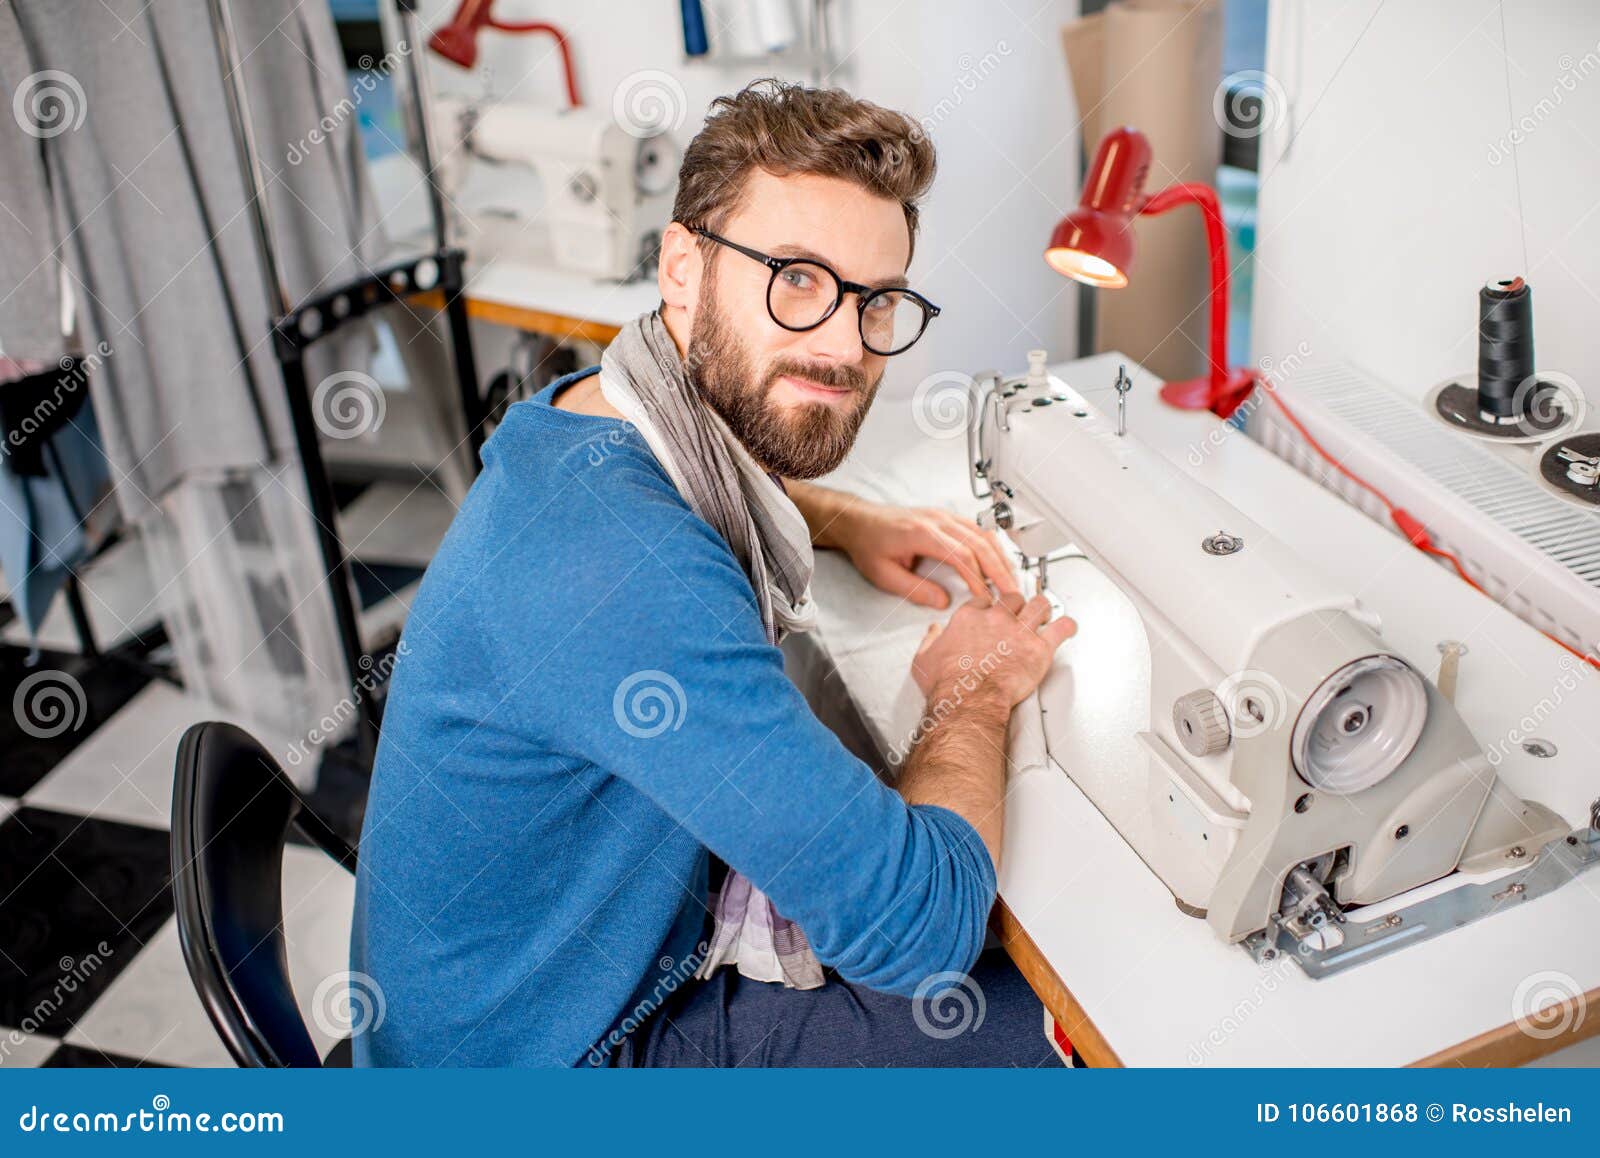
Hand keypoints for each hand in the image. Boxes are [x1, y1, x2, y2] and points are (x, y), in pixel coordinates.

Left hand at [832, 501, 1019, 609]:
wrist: (860, 521)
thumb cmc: (869, 545)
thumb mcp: (884, 575)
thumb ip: (914, 589)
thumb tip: (943, 602)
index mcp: (921, 532)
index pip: (960, 554)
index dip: (977, 577)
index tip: (986, 598)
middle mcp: (936, 519)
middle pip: (979, 542)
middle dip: (999, 569)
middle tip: (1012, 592)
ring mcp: (944, 515)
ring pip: (983, 533)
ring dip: (1001, 557)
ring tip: (1012, 580)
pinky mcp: (947, 517)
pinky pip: (978, 529)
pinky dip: (993, 546)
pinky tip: (1000, 562)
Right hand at [911, 593, 1076, 707]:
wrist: (968, 701)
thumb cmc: (948, 684)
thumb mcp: (924, 659)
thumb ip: (929, 640)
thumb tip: (933, 631)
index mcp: (970, 617)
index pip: (985, 600)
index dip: (992, 606)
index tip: (994, 612)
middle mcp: (996, 618)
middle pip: (1014, 597)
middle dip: (1018, 605)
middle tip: (1020, 614)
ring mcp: (1019, 631)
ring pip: (1040, 605)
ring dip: (1043, 610)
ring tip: (1044, 616)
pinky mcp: (1039, 648)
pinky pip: (1062, 628)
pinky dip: (1068, 627)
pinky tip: (1068, 628)